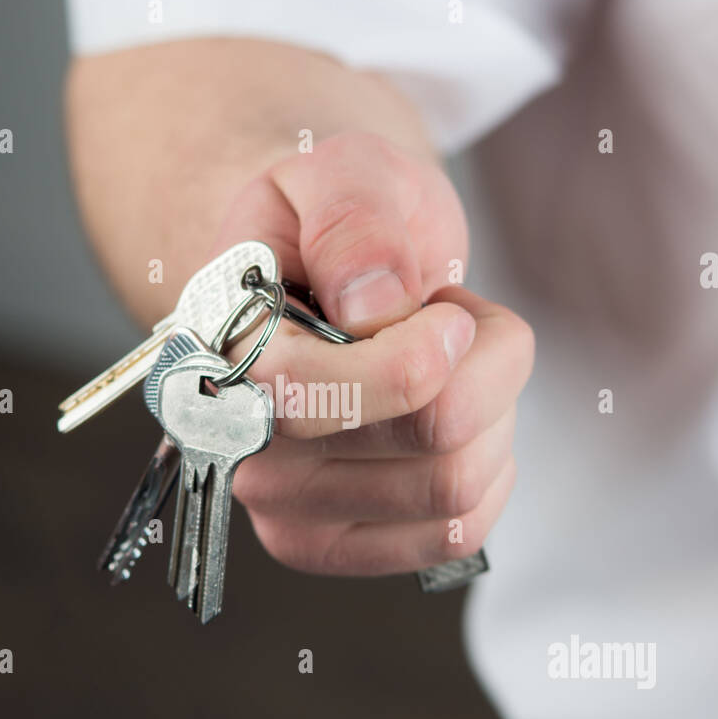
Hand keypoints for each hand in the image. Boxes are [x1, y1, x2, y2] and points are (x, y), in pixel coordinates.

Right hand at [210, 132, 533, 575]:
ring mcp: (285, 508)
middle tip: (454, 320)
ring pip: (456, 485)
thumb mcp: (342, 172)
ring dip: (493, 409)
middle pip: (427, 438)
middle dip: (483, 364)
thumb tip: (370, 304)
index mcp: (223, 347)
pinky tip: (458, 419)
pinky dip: (490, 466)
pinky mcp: (335, 546)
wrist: (317, 274)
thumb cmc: (329, 224)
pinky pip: (458, 530)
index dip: (415, 360)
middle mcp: (241, 443)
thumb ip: (351, 216)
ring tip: (453, 364)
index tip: (448, 314)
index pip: (313, 394)